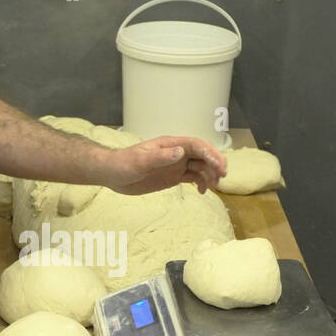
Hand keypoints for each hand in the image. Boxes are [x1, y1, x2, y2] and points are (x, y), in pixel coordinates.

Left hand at [99, 136, 226, 196]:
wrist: (113, 174)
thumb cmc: (124, 163)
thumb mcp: (141, 161)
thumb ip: (161, 157)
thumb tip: (180, 152)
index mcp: (171, 144)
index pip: (197, 146)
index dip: (211, 153)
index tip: (219, 165)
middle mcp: (176, 153)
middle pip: (203, 155)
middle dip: (215, 164)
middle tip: (222, 177)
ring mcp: (176, 165)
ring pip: (200, 167)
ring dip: (210, 175)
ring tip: (213, 186)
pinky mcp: (173, 176)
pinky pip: (192, 177)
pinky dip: (201, 183)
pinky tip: (202, 191)